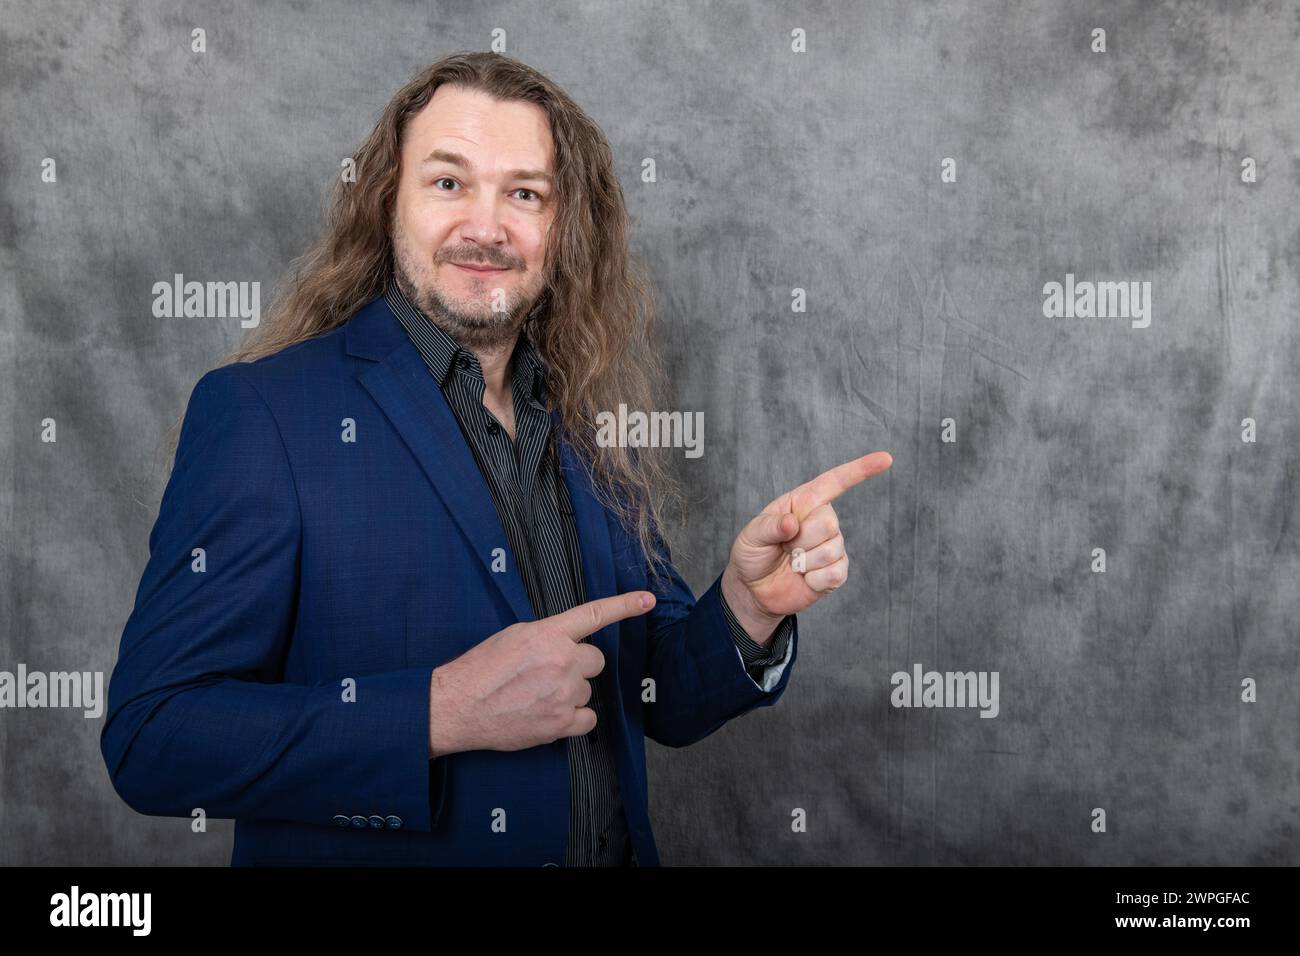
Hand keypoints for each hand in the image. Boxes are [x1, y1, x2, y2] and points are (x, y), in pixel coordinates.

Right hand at [428, 590, 656, 755]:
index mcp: (548, 634)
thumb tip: (566, 641)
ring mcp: (564, 693)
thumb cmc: (481, 670)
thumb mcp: (514, 636)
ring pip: (588, 690)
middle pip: (595, 660)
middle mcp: (562, 661)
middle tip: (550, 674)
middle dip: (579, 666)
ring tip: (538, 696)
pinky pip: (589, 719)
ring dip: (570, 693)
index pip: (594, 614)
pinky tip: (550, 715)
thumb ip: (547, 635)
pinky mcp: (561, 724)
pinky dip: (574, 719)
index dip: (625, 606)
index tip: (647, 600)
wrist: (458, 707)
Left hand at [722, 452, 892, 628]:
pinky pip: (835, 573)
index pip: (834, 482)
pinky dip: (813, 579)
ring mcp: (832, 546)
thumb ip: (768, 527)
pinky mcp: (836, 571)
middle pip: (829, 522)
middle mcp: (821, 520)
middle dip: (801, 539)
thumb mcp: (750, 536)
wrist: (755, 590)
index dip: (860, 470)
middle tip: (785, 548)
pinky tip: (803, 578)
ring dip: (804, 561)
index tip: (886, 459)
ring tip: (792, 562)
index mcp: (802, 502)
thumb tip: (793, 523)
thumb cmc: (753, 554)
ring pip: (831, 549)